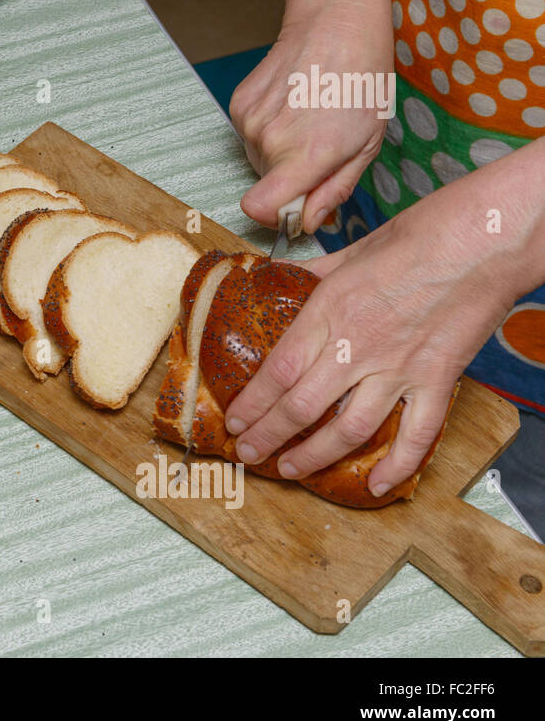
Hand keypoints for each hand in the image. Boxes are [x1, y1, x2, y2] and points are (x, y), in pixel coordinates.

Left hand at [224, 167, 535, 496]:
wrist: (485, 238)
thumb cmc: (420, 234)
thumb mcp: (351, 251)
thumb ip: (315, 274)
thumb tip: (285, 278)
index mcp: (328, 313)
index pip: (276, 372)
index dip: (252, 404)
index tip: (235, 421)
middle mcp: (356, 347)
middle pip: (300, 408)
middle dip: (268, 438)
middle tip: (249, 454)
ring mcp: (398, 368)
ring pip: (347, 430)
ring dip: (315, 456)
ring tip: (292, 470)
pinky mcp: (438, 380)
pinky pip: (416, 435)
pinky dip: (397, 467)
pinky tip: (377, 487)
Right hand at [232, 0, 393, 233]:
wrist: (336, 22)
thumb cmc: (362, 81)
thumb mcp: (366, 144)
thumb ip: (334, 190)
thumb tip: (307, 222)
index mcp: (307, 155)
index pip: (258, 208)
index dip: (274, 216)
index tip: (294, 207)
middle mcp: (270, 140)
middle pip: (265, 184)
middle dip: (290, 176)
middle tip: (320, 145)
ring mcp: (249, 120)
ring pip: (258, 159)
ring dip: (280, 150)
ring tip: (309, 118)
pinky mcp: (239, 103)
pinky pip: (250, 134)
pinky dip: (269, 128)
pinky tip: (293, 103)